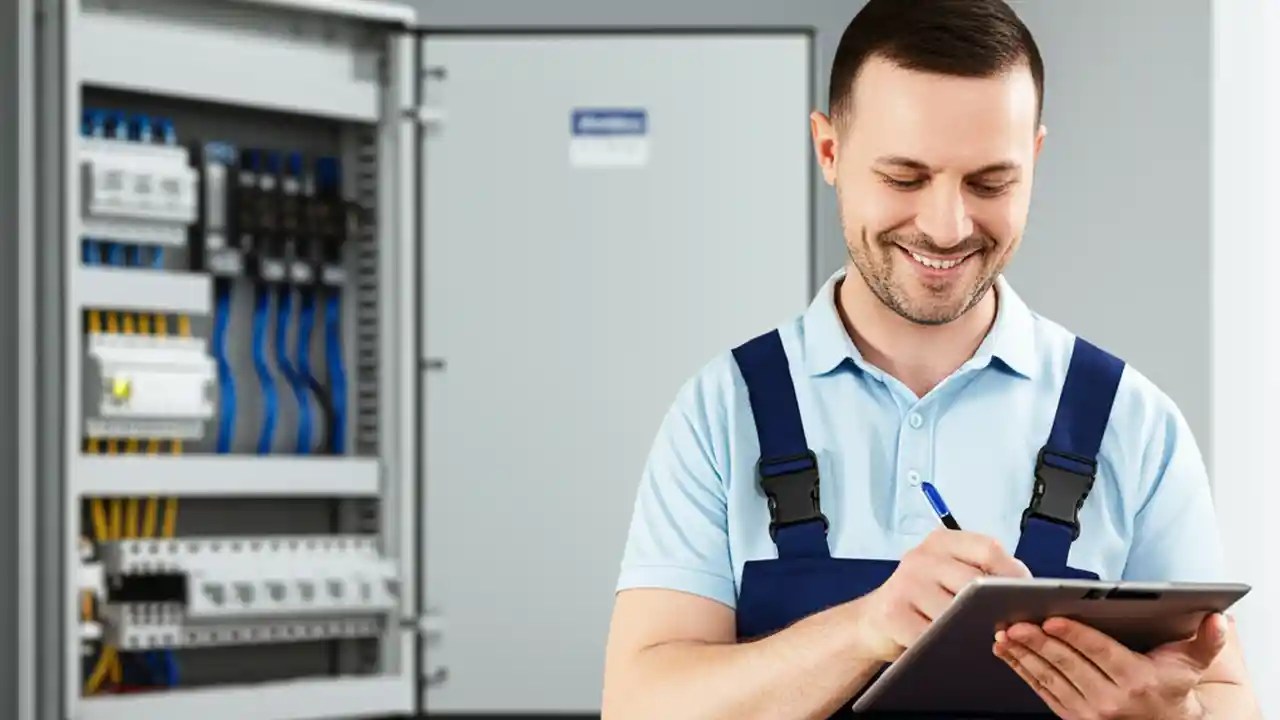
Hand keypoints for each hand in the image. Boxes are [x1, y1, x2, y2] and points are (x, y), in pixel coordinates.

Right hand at [856, 529, 1029, 661]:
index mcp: (940, 542)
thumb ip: (979, 572)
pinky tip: (949, 646)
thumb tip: (1025, 589)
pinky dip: (947, 645)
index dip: (1013, 573)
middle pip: (975, 582)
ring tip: (973, 635)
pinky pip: (934, 635)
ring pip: (957, 612)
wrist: (872, 623)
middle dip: (995, 606)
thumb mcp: (946, 575)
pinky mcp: (893, 614)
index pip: (988, 548)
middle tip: (1005, 623)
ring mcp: (905, 584)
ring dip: (970, 629)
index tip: (1025, 594)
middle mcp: (921, 558)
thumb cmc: (920, 600)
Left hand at [993, 612, 1229, 718]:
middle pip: (1067, 664)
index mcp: (1136, 679)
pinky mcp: (1072, 716)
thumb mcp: (1192, 664)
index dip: (1074, 635)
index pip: (1099, 652)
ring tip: (1003, 634)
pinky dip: (1022, 671)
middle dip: (1037, 642)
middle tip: (1014, 622)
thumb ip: (1206, 641)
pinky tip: (1007, 652)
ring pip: (1049, 677)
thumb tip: (1219, 619)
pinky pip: (1042, 691)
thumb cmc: (1172, 689)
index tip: (1051, 619)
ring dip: (1023, 655)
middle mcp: (1110, 698)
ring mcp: (1088, 710)